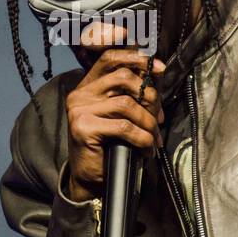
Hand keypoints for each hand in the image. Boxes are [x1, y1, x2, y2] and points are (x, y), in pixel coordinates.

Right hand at [63, 25, 165, 201]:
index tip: (159, 68)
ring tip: (153, 138)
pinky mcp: (83, 128)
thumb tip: (155, 75)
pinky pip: (124, 127)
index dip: (135, 58)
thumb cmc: (108, 146)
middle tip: (158, 117)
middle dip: (149, 96)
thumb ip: (130, 94)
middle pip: (123, 78)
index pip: (110, 58)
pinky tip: (146, 149)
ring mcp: (79, 110)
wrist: (89, 178)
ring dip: (148, 122)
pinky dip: (143, 138)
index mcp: (88, 86)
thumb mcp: (119, 114)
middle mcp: (80, 94)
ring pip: (127, 104)